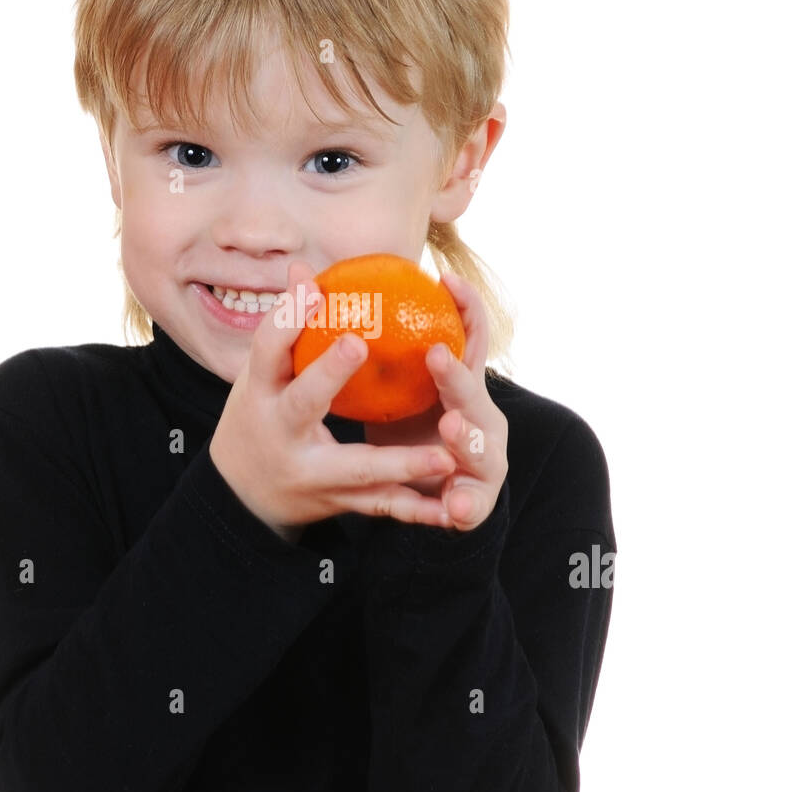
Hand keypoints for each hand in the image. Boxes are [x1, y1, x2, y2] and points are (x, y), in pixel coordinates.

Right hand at [209, 260, 460, 540]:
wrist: (242, 497)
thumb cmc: (259, 417)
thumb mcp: (262, 376)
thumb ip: (288, 330)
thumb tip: (307, 272)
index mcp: (261, 395)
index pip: (266, 349)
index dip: (287, 319)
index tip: (316, 290)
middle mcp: (280, 433)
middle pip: (302, 403)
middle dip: (328, 376)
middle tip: (359, 344)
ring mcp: (310, 473)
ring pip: (357, 468)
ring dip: (402, 463)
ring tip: (445, 454)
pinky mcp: (337, 500)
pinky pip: (382, 505)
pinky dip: (416, 509)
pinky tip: (450, 508)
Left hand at [364, 269, 508, 531]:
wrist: (452, 492)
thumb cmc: (417, 424)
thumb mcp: (406, 382)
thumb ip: (375, 336)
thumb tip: (306, 280)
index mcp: (464, 383)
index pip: (471, 339)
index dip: (466, 309)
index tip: (445, 280)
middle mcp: (482, 416)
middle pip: (475, 391)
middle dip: (457, 373)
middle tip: (437, 354)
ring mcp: (486, 460)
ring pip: (484, 450)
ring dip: (467, 439)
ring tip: (448, 428)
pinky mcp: (476, 501)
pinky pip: (471, 505)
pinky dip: (464, 506)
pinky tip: (452, 511)